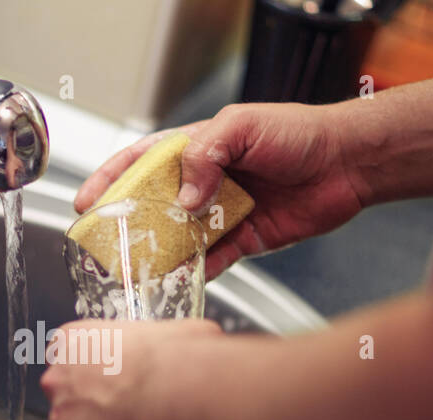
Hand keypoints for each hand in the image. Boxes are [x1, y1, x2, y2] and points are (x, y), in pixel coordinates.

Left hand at [40, 319, 222, 419]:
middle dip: (95, 406)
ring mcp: (63, 418)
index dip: (95, 373)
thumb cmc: (174, 363)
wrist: (177, 397)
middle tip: (128, 410)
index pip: (70, 358)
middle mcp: (59, 378)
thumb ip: (150, 345)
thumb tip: (175, 347)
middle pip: (69, 396)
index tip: (113, 381)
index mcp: (75, 341)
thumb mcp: (167, 332)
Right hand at [74, 103, 366, 278]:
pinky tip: (178, 280)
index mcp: (195, 148)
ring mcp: (221, 213)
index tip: (86, 202)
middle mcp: (203, 182)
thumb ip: (206, 154)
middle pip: (153, 206)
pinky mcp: (243, 240)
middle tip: (104, 246)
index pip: (140, 163)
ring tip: (133, 271)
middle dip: (126, 226)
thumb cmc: (299, 134)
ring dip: (157, 254)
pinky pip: (211, 260)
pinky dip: (194, 272)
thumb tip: (184, 197)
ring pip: (178, 238)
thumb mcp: (242, 126)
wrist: (346, 163)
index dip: (110, 181)